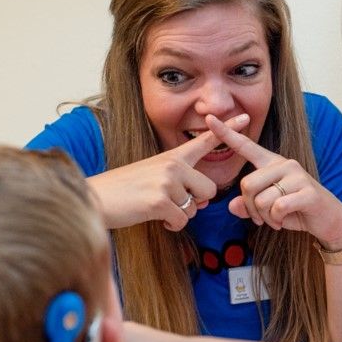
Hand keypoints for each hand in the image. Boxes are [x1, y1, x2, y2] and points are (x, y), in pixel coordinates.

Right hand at [88, 114, 249, 230]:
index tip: (246, 117)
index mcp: (172, 156)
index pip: (204, 141)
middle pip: (209, 189)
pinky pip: (182, 220)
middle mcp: (172, 165)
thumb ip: (181, 185)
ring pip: (195, 207)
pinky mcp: (160, 201)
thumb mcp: (153, 177)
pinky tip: (152, 215)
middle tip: (169, 201)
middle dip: (195, 202)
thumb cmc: (124, 190)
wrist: (95, 198)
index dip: (227, 130)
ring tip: (155, 205)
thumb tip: (202, 203)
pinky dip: (170, 224)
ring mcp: (167, 181)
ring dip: (179, 213)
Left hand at [205, 114, 341, 247]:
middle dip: (250, 208)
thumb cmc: (297, 210)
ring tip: (275, 220)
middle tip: (262, 218)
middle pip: (247, 184)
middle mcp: (284, 164)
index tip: (208, 119)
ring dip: (264, 217)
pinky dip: (276, 219)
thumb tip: (232, 207)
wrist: (329, 220)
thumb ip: (249, 206)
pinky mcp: (307, 191)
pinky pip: (277, 207)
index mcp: (272, 164)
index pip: (246, 146)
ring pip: (261, 199)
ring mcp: (297, 176)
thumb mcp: (268, 209)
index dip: (226, 133)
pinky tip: (283, 221)